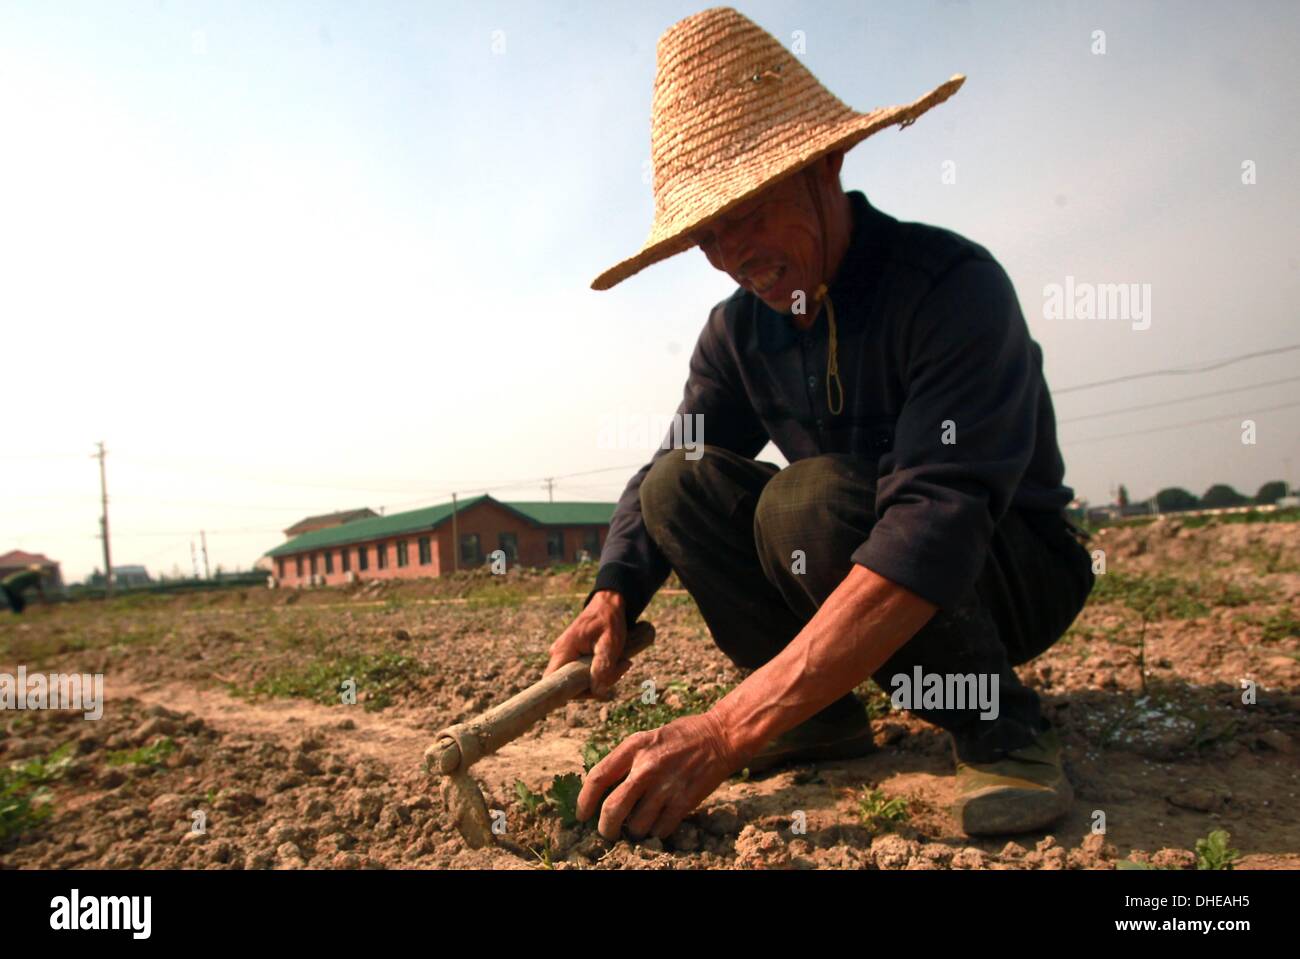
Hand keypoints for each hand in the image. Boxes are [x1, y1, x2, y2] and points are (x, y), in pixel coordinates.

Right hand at [544, 590, 626, 697]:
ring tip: (622, 663)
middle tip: (620, 670)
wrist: (610, 604)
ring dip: (602, 678)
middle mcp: (559, 655)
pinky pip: (584, 674)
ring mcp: (566, 656)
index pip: (552, 683)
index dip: (567, 694)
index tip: (594, 692)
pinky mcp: (574, 657)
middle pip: (571, 685)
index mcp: (563, 651)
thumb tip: (597, 691)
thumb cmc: (608, 620)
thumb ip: (603, 667)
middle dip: (596, 685)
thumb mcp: (610, 643)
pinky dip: (601, 672)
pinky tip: (615, 663)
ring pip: (580, 681)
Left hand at [577, 710, 739, 840]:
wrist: (720, 736)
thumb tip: (601, 792)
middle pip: (612, 809)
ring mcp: (666, 785)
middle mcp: (646, 766)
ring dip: (636, 831)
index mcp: (634, 747)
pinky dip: (658, 831)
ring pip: (637, 826)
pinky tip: (661, 821)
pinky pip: (661, 829)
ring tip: (642, 823)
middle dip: (606, 828)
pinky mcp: (684, 800)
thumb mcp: (647, 738)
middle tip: (608, 833)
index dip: (584, 801)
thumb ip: (626, 760)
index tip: (582, 815)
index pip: (597, 777)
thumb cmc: (680, 738)